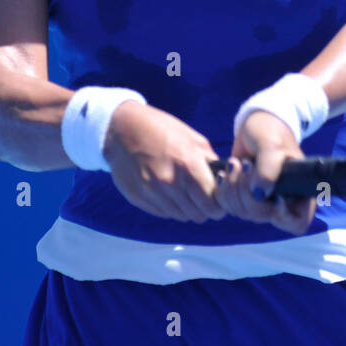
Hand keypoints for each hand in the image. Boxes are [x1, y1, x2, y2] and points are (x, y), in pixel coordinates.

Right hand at [104, 101, 225, 222]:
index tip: (219, 201)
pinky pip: (163, 213)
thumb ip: (210, 162)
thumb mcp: (192, 139)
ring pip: (181, 216)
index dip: (219, 204)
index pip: (212, 203)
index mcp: (188, 165)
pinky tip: (169, 192)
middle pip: (198, 214)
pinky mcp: (137, 198)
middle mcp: (169, 182)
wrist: (121, 128)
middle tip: (204, 199)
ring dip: (187, 209)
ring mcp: (151, 192)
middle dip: (205, 209)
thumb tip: (225, 181)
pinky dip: (170, 207)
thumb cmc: (161, 129)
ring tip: (186, 193)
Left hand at [214, 110, 316, 234]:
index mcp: (300, 192)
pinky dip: (224, 192)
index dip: (282, 216)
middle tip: (244, 166)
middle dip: (248, 193)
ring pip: (243, 212)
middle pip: (262, 216)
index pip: (297, 223)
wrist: (255, 123)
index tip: (272, 196)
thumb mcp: (273, 144)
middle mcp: (282, 200)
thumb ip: (269, 168)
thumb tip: (260, 193)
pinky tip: (225, 174)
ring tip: (234, 163)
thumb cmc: (271, 131)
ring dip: (233, 189)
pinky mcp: (244, 196)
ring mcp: (262, 200)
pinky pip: (230, 206)